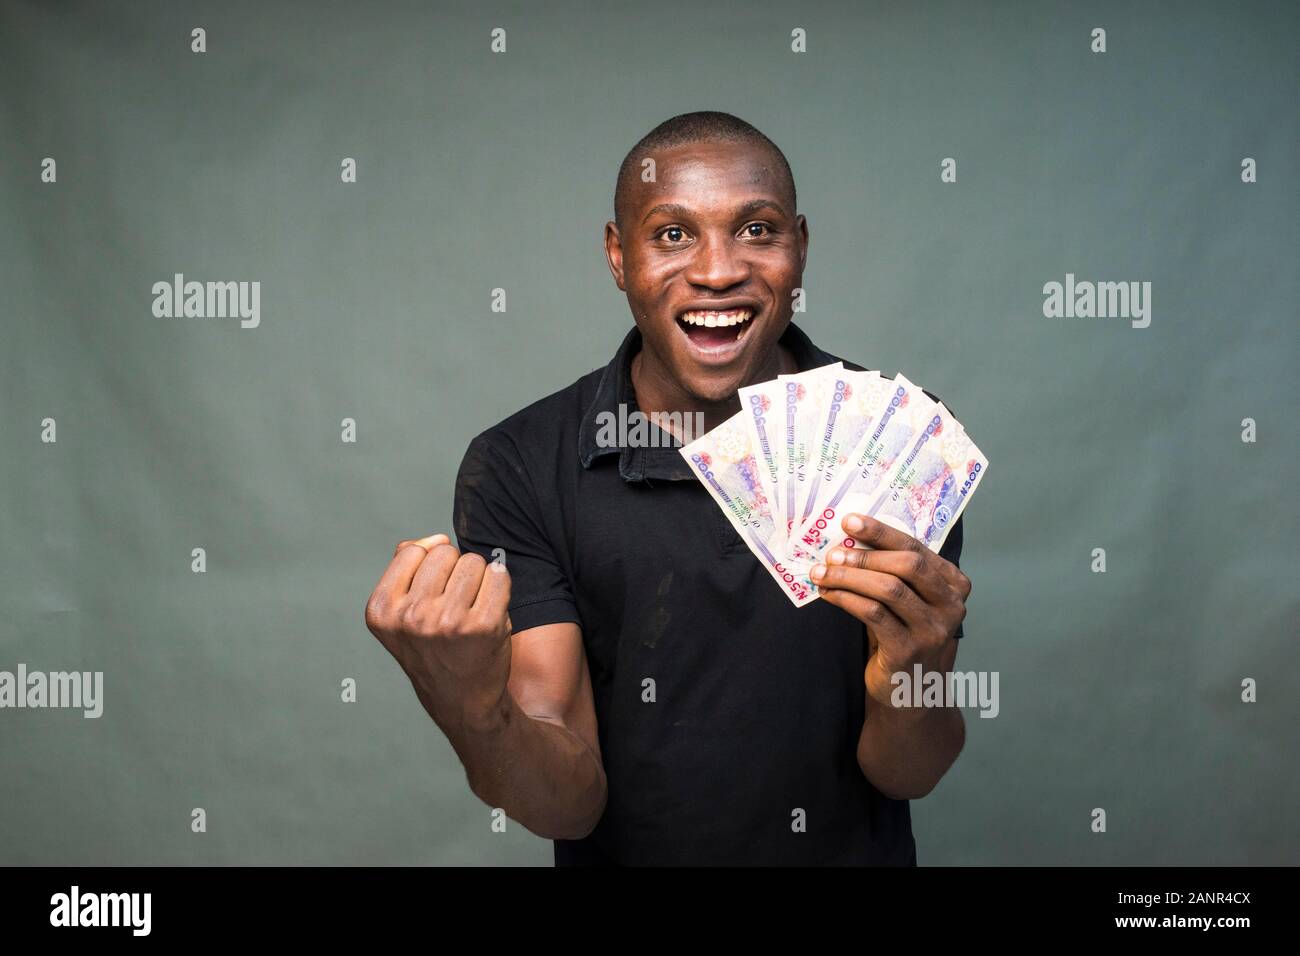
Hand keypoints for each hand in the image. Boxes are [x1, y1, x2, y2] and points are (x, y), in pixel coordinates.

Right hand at [364, 533, 512, 723]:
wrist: (463, 699)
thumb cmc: (434, 648)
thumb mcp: (401, 613)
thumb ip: (406, 567)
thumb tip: (437, 539)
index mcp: (381, 611)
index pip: (413, 551)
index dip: (429, 567)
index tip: (431, 596)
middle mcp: (410, 617)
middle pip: (445, 551)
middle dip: (454, 570)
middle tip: (455, 604)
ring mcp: (447, 622)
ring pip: (474, 561)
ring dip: (478, 579)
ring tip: (471, 610)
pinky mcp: (484, 625)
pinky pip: (499, 575)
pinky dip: (500, 587)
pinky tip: (492, 611)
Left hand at [810, 514, 970, 709]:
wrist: (911, 691)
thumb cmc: (904, 635)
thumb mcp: (908, 601)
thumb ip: (894, 572)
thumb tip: (849, 540)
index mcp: (953, 584)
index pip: (917, 548)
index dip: (881, 532)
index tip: (849, 521)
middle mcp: (951, 606)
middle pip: (908, 566)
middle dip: (865, 554)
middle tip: (832, 552)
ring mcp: (932, 630)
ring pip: (889, 589)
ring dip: (849, 576)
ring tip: (821, 572)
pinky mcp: (909, 651)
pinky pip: (874, 615)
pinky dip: (846, 599)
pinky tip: (828, 593)